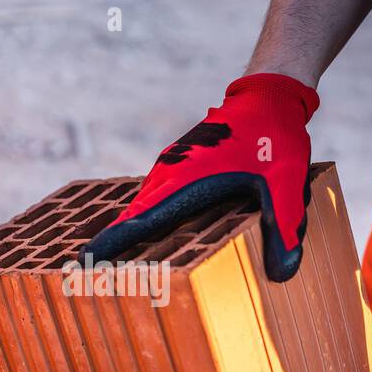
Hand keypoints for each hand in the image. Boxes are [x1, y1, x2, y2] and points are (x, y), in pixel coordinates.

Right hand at [83, 73, 319, 281]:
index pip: (140, 218)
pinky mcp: (179, 167)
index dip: (114, 242)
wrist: (267, 95)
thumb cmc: (274, 136)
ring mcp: (172, 168)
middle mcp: (170, 172)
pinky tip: (147, 236)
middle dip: (113, 244)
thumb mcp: (286, 184)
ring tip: (111, 262)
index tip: (86, 263)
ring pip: (142, 205)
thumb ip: (284, 226)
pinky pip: (153, 197)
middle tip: (91, 276)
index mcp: (186, 179)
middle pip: (133, 215)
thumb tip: (282, 274)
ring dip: (127, 230)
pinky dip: (143, 217)